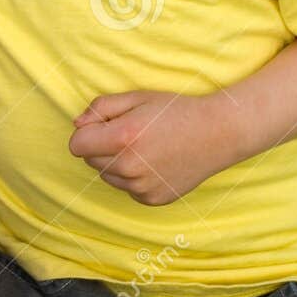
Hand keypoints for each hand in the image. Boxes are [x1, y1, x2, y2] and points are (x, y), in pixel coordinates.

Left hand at [68, 89, 240, 205]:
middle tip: (129, 132)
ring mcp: (142, 187)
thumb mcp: (136, 97)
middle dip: (100, 146)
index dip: (87, 132)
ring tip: (143, 147)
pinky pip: (126, 187)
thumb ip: (100, 107)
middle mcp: (130, 167)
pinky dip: (132, 176)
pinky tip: (154, 161)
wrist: (219, 133)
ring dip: (115, 162)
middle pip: (90, 160)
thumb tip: (77, 124)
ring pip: (107, 175)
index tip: (104, 124)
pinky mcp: (152, 199)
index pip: (76, 145)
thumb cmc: (175, 110)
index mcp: (123, 138)